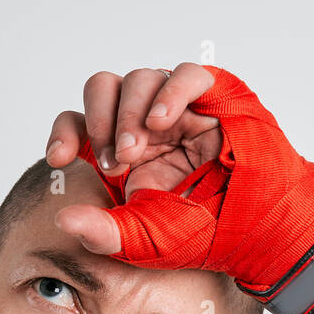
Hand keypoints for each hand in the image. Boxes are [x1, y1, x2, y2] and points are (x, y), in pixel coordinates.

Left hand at [44, 64, 221, 255]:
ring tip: (135, 153)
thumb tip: (63, 220)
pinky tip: (161, 122)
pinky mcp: (213, 96)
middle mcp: (144, 122)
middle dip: (99, 121)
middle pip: (102, 88)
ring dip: (128, 114)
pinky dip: (169, 93)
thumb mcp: (143, 239)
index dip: (65, 133)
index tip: (59, 159)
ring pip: (138, 78)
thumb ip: (103, 232)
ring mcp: (177, 106)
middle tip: (115, 162)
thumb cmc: (201, 232)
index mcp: (121, 150)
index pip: (80, 122)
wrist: (253, 233)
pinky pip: (186, 75)